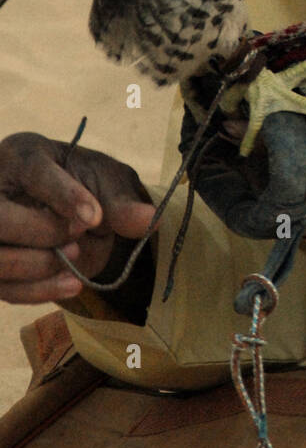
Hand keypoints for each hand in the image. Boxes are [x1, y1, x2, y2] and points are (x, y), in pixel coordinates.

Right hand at [0, 132, 154, 304]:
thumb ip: (123, 202)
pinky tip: (71, 284)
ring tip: (74, 257)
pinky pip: (2, 287)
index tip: (94, 218)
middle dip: (43, 233)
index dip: (64, 196)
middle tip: (77, 238)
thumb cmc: (86, 185)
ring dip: (38, 267)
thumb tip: (149, 220)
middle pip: (0, 218)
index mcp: (23, 156)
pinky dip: (37, 291)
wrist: (75, 213)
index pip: (35, 172)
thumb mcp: (108, 184)